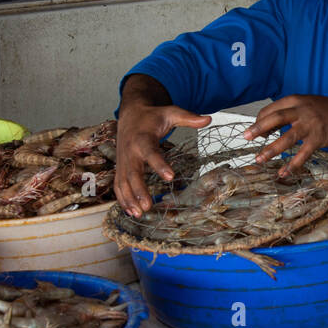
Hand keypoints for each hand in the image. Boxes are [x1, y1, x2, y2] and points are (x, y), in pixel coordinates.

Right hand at [116, 98, 210, 216]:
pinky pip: (118, 184)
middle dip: (139, 190)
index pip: (151, 153)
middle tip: (148, 206)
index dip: (159, 164)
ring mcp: (123, 161)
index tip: (170, 177)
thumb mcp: (171, 112)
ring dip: (129, 199)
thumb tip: (209, 119)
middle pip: (133, 173)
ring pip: (123, 182)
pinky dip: (122, 198)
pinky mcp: (120, 167)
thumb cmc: (152, 116)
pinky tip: (130, 212)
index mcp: (143, 138)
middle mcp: (130, 151)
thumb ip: (188, 118)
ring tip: (139, 214)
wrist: (130, 113)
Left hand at [243, 95, 327, 173]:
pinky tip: (283, 172)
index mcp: (295, 100)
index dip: (260, 120)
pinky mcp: (318, 139)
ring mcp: (310, 126)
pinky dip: (292, 164)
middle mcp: (302, 111)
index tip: (253, 131)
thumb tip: (264, 128)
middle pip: (276, 118)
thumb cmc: (321, 110)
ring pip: (287, 138)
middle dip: (259, 129)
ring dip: (271, 149)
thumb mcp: (303, 104)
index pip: (272, 109)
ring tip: (260, 159)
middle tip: (246, 138)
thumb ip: (285, 113)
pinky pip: (303, 154)